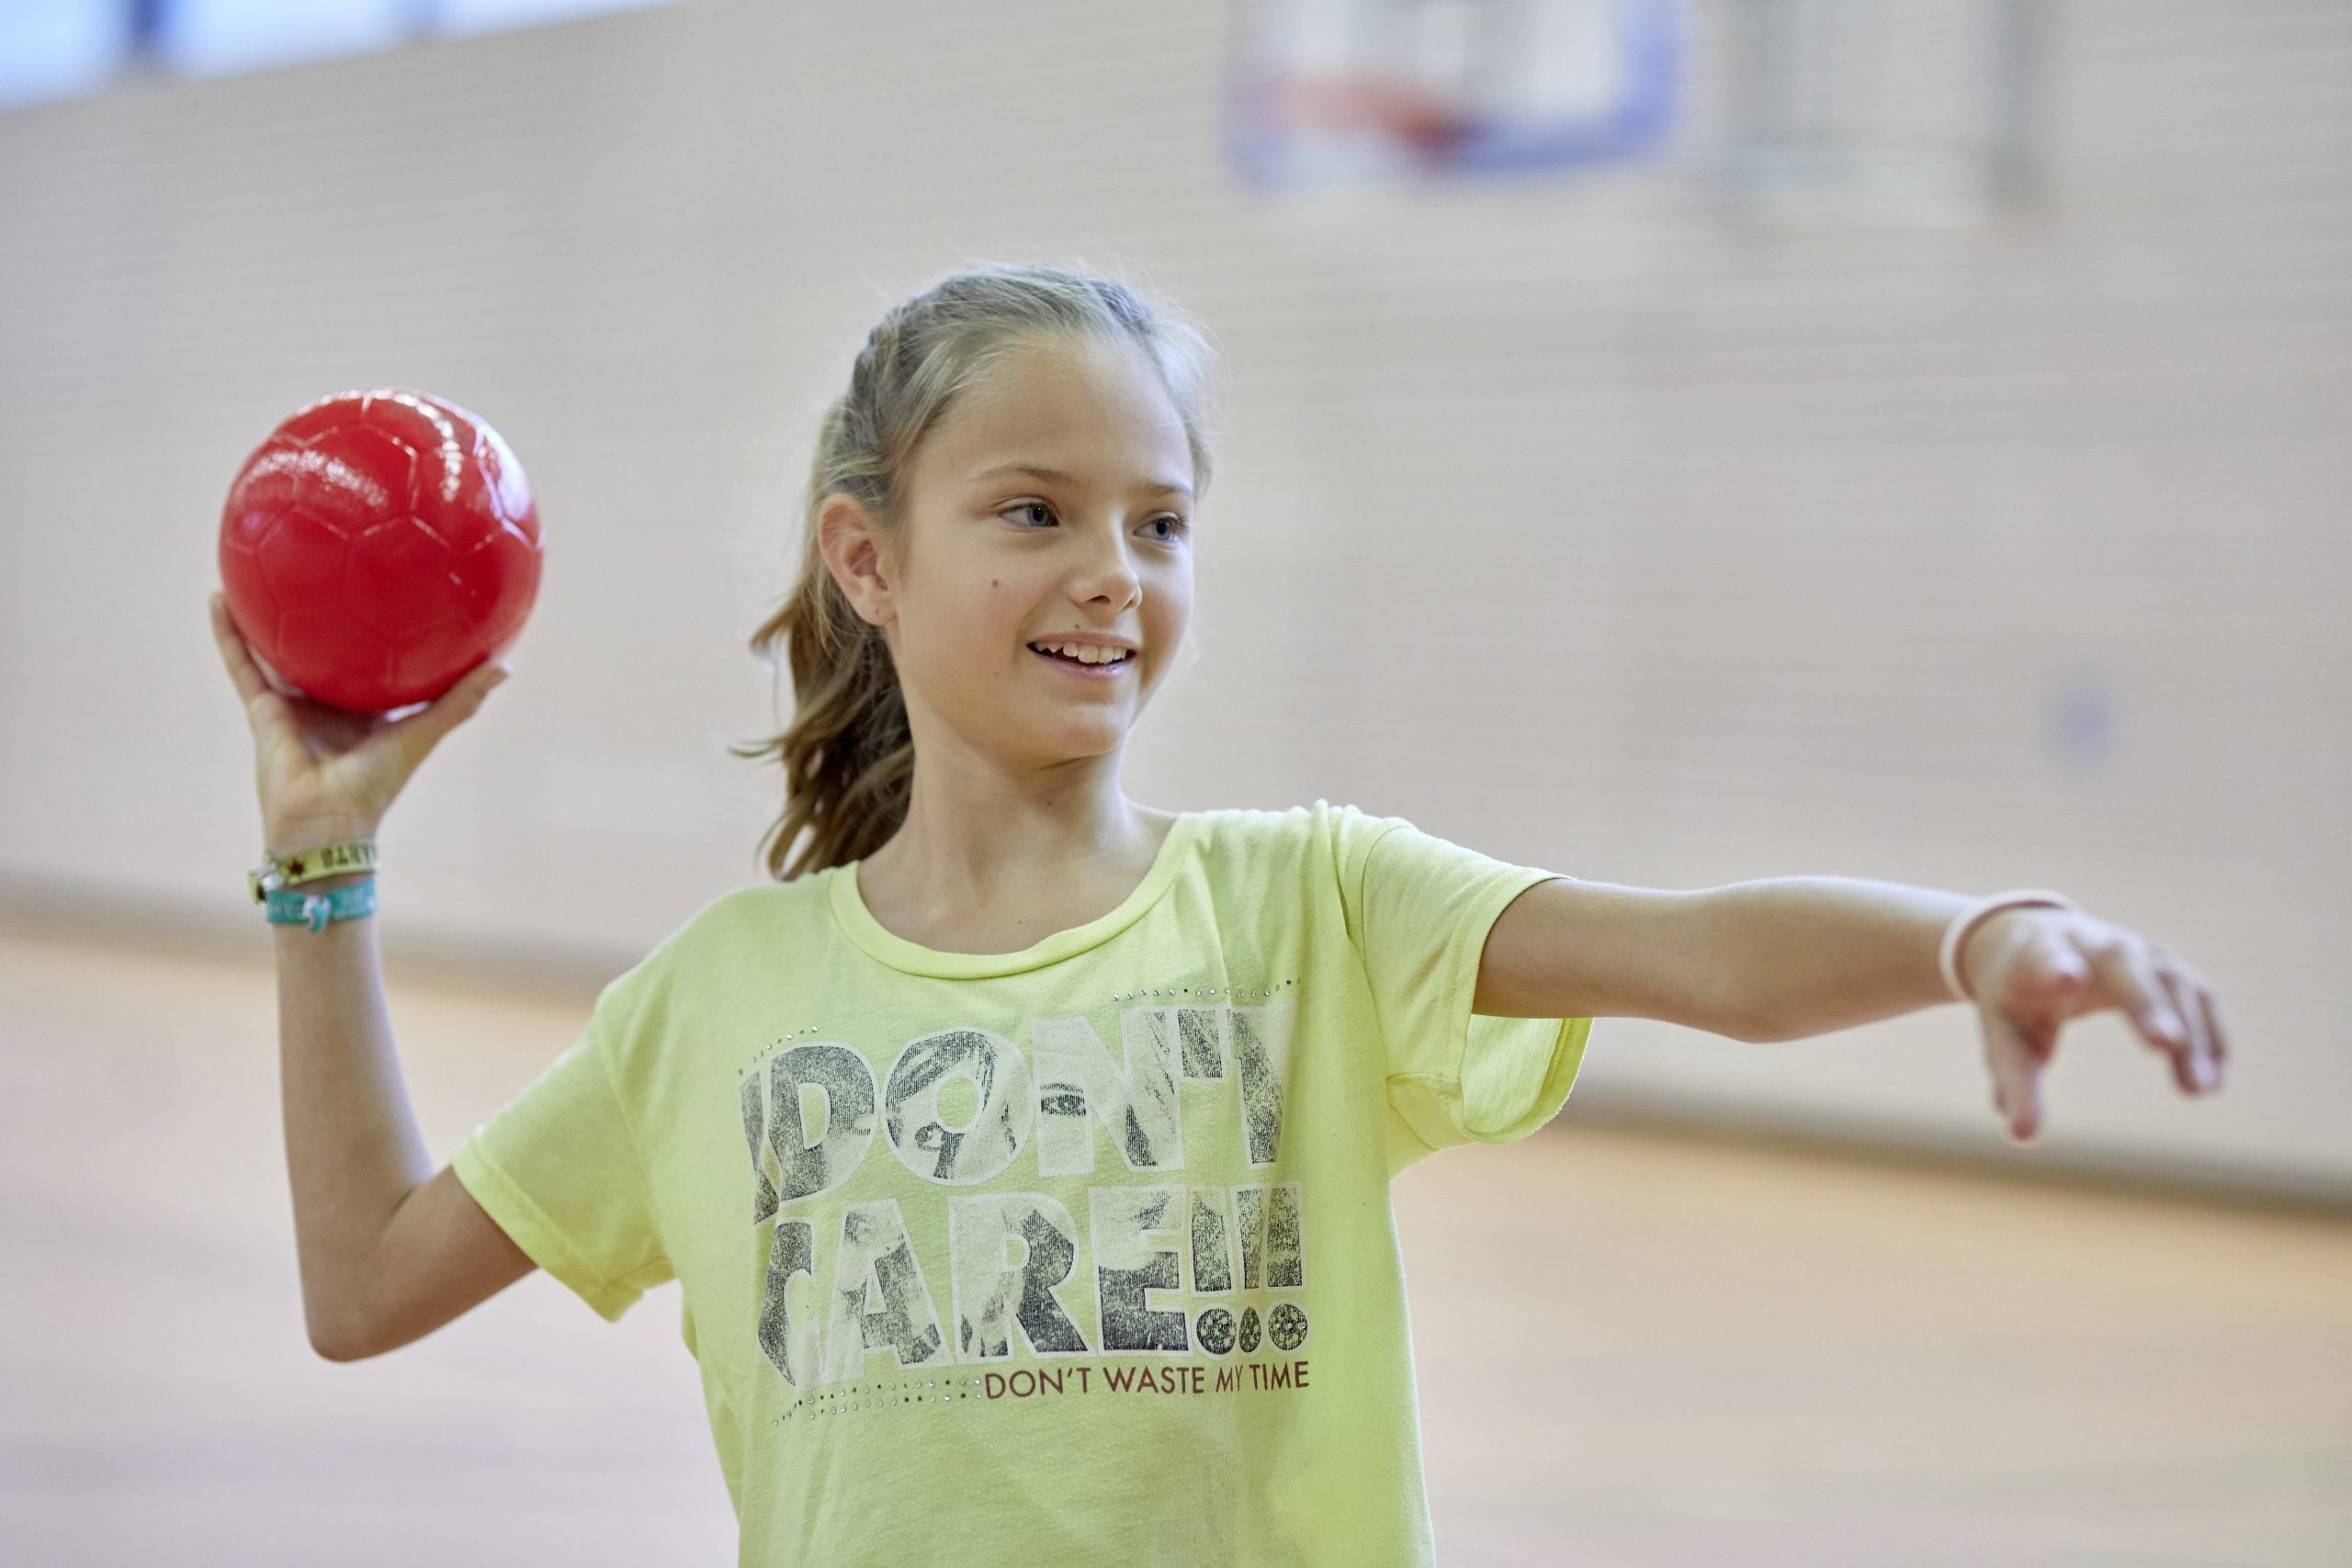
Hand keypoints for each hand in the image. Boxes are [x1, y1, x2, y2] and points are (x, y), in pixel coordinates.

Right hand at [208, 591, 510, 846]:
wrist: (328, 822)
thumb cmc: (378, 783)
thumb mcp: (423, 732)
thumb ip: (460, 701)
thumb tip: (506, 666)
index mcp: (365, 707)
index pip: (370, 660)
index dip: (374, 630)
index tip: (381, 588)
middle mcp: (328, 700)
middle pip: (320, 648)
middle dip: (318, 613)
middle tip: (320, 562)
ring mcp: (292, 702)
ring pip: (273, 649)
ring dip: (262, 612)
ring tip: (256, 567)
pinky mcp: (261, 707)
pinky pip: (240, 662)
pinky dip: (227, 632)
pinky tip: (219, 596)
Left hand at [1962, 906, 2229, 1144]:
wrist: (2028, 939)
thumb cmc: (2016, 995)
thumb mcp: (2004, 1035)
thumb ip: (2015, 1083)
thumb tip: (2023, 1138)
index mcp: (2037, 956)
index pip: (2047, 958)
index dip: (2056, 968)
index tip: (2067, 978)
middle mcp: (2091, 943)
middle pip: (2122, 963)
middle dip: (2144, 1001)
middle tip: (2166, 1043)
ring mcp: (2135, 950)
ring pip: (2173, 981)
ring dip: (2192, 1032)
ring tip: (2197, 1089)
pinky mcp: (2165, 964)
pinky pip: (2199, 996)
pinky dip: (2210, 1034)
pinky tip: (2211, 1082)